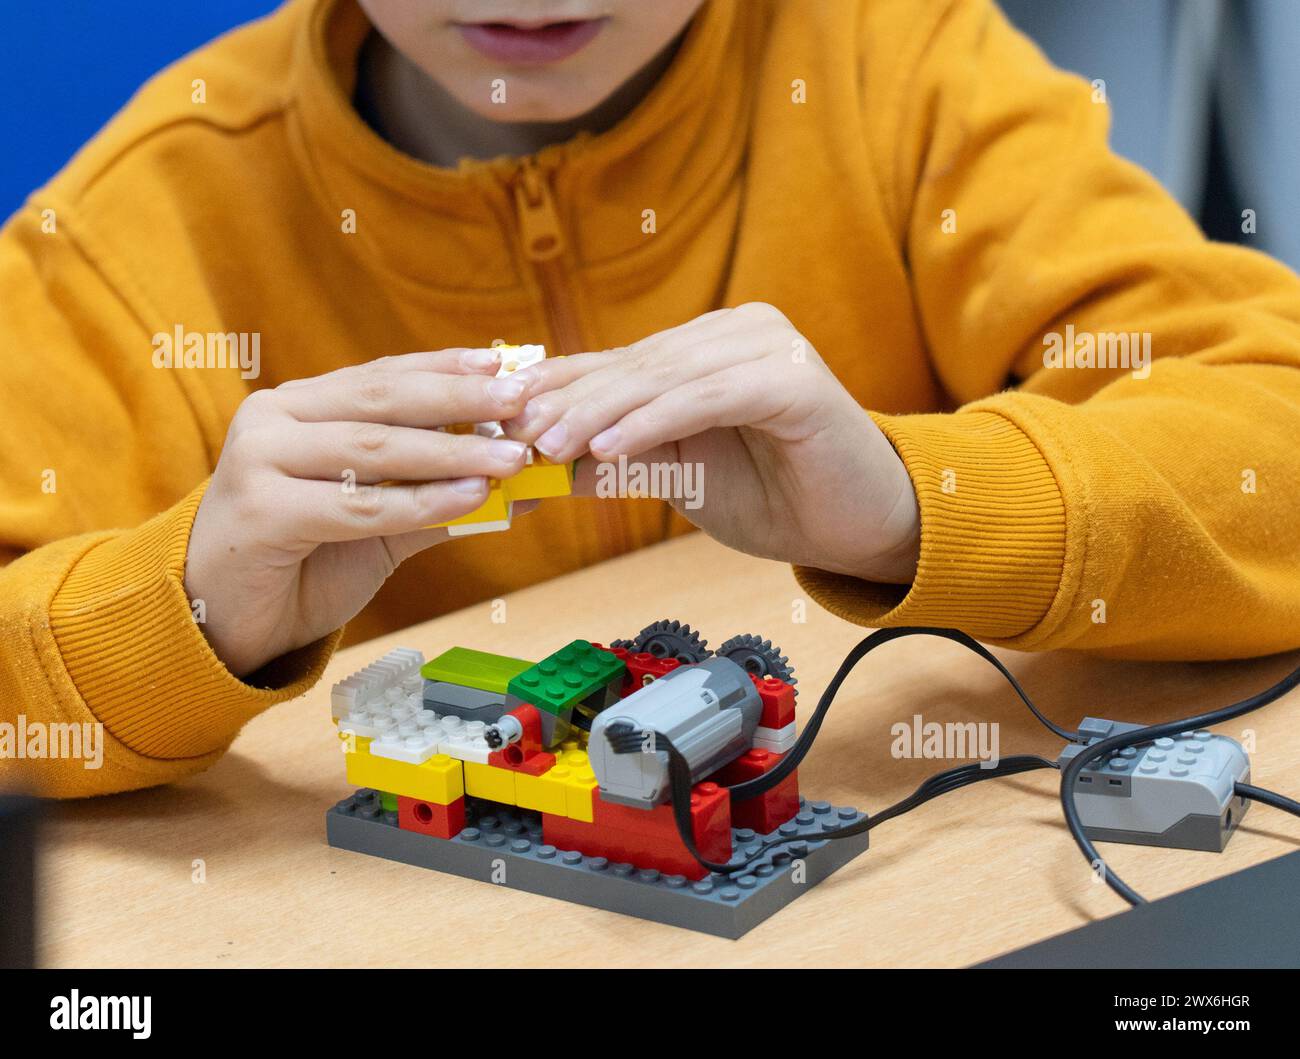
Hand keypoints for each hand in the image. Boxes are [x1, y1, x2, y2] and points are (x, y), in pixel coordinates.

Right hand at [185, 348, 531, 675]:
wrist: (222, 621)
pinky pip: (358, 505)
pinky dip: (421, 502)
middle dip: (461, 398)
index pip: (384, 376)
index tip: (509, 363)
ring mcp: (259, 459)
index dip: (448, 367)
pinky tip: (472, 497)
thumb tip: (521, 483)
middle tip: (523, 398)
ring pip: (374, 448)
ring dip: (452, 451)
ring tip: (513, 456)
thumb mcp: (379, 522)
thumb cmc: (302, 564)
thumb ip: (439, 496)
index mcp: (298, 407)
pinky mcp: (260, 510)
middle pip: (383, 400)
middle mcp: (273, 418)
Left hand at [503, 304, 920, 581]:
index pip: (620, 364)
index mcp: (707, 346)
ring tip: (548, 446)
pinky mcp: (790, 378)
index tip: (502, 418)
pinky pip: (705, 398)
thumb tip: (548, 457)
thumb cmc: (776, 497)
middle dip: (568, 403)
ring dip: (599, 414)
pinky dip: (652, 424)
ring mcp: (766, 347)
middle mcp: (736, 331)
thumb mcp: (682, 476)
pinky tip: (607, 450)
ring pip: (662, 378)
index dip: (559, 389)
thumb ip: (625, 455)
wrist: (860, 528)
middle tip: (512, 434)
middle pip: (633, 366)